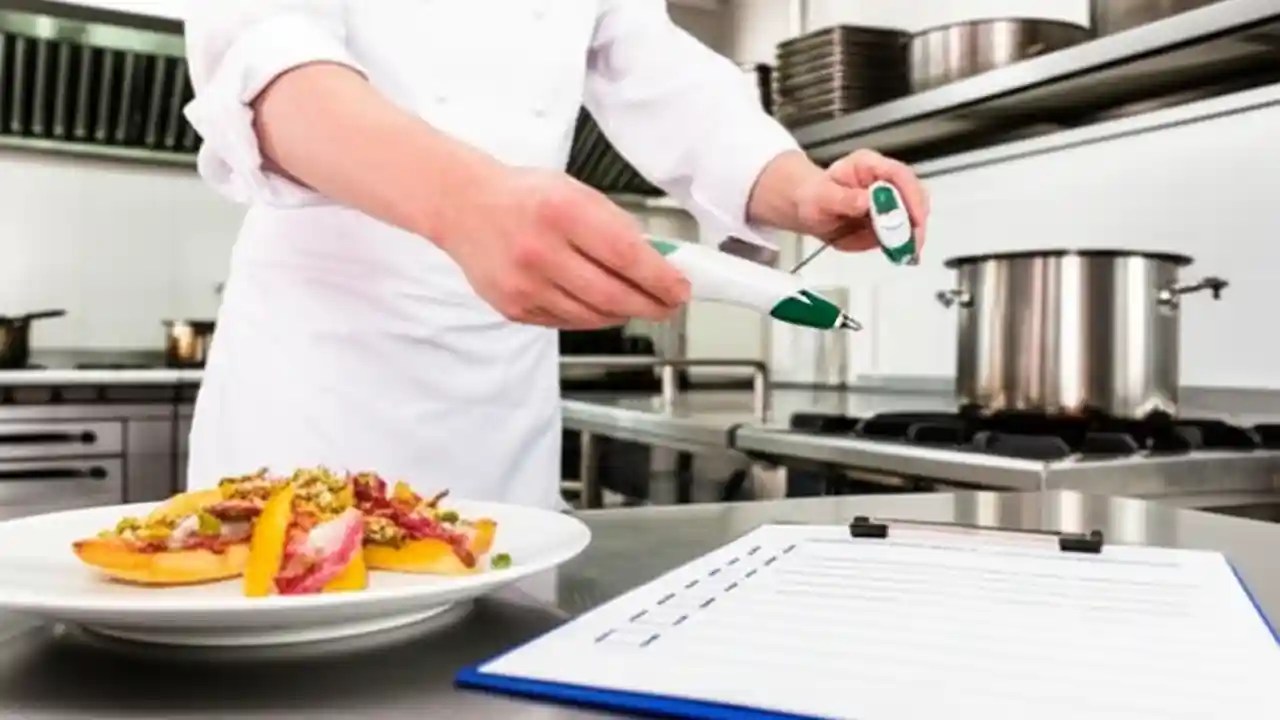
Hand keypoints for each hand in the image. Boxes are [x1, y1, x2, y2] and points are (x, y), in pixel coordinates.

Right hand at [441, 168, 690, 328]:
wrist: (463, 206)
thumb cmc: (525, 196)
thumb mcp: (575, 192)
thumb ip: (615, 225)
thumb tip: (657, 261)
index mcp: (561, 212)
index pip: (626, 256)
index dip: (660, 279)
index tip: (681, 289)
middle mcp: (540, 251)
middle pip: (612, 295)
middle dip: (651, 305)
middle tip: (669, 305)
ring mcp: (524, 285)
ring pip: (592, 316)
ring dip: (623, 313)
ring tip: (636, 303)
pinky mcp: (512, 307)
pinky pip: (566, 322)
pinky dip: (590, 317)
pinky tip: (598, 305)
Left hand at [793, 149, 929, 253]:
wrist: (808, 208)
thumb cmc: (813, 196)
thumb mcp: (820, 197)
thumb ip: (843, 199)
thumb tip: (866, 202)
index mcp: (867, 165)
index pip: (899, 175)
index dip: (912, 196)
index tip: (915, 219)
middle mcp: (883, 179)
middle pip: (915, 196)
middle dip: (916, 222)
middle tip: (910, 245)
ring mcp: (889, 198)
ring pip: (912, 216)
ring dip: (909, 236)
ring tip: (899, 252)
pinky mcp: (889, 217)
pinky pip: (901, 231)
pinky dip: (899, 243)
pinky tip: (892, 251)